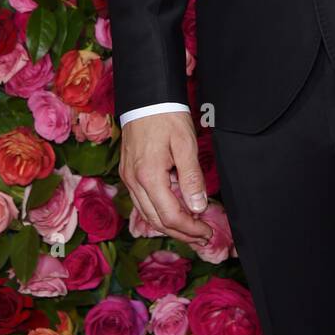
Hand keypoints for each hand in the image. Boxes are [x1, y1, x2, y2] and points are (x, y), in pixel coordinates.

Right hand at [119, 110, 212, 243]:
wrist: (145, 97)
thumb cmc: (166, 117)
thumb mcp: (185, 144)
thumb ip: (191, 178)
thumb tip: (198, 207)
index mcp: (149, 176)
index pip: (171, 216)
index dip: (190, 228)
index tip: (207, 232)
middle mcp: (134, 182)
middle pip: (157, 221)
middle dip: (181, 233)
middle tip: (202, 237)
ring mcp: (128, 178)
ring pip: (147, 215)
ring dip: (169, 227)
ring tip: (190, 230)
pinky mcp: (128, 174)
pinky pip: (142, 203)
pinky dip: (158, 213)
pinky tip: (172, 213)